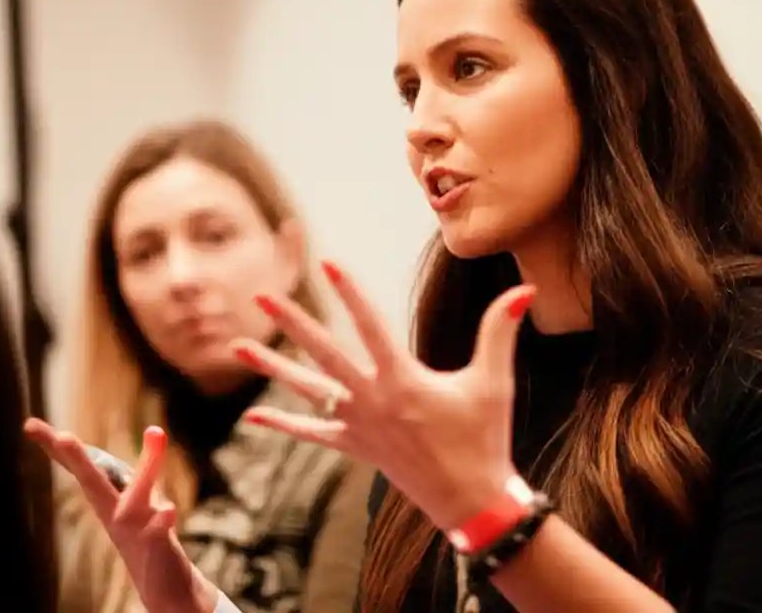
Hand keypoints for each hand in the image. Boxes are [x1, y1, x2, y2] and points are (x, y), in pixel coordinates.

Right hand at [23, 419, 217, 612]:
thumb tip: (154, 429)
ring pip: (134, 501)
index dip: (54, 446)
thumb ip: (145, 467)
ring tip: (155, 432)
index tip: (30, 425)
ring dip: (144, 472)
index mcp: (106, 499)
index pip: (79, 468)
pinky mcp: (156, 548)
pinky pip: (158, 532)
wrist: (164, 587)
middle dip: (78, 460)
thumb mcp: (143, 500)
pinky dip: (161, 520)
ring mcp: (134, 532)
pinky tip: (168, 509)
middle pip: (93, 483)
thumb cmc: (147, 538)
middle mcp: (114, 514)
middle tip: (61, 436)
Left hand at [234, 260, 534, 530]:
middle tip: (260, 296)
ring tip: (238, 347)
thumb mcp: (494, 383)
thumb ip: (500, 332)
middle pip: (323, 353)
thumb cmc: (484, 439)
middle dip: (291, 322)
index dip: (351, 291)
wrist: (471, 500)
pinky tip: (251, 415)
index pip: (370, 325)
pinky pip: (311, 434)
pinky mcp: (354, 447)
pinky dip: (282, 425)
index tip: (328, 262)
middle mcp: (373, 400)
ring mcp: (358, 425)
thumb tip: (524, 290)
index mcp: (403, 380)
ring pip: (306, 390)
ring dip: (271, 367)